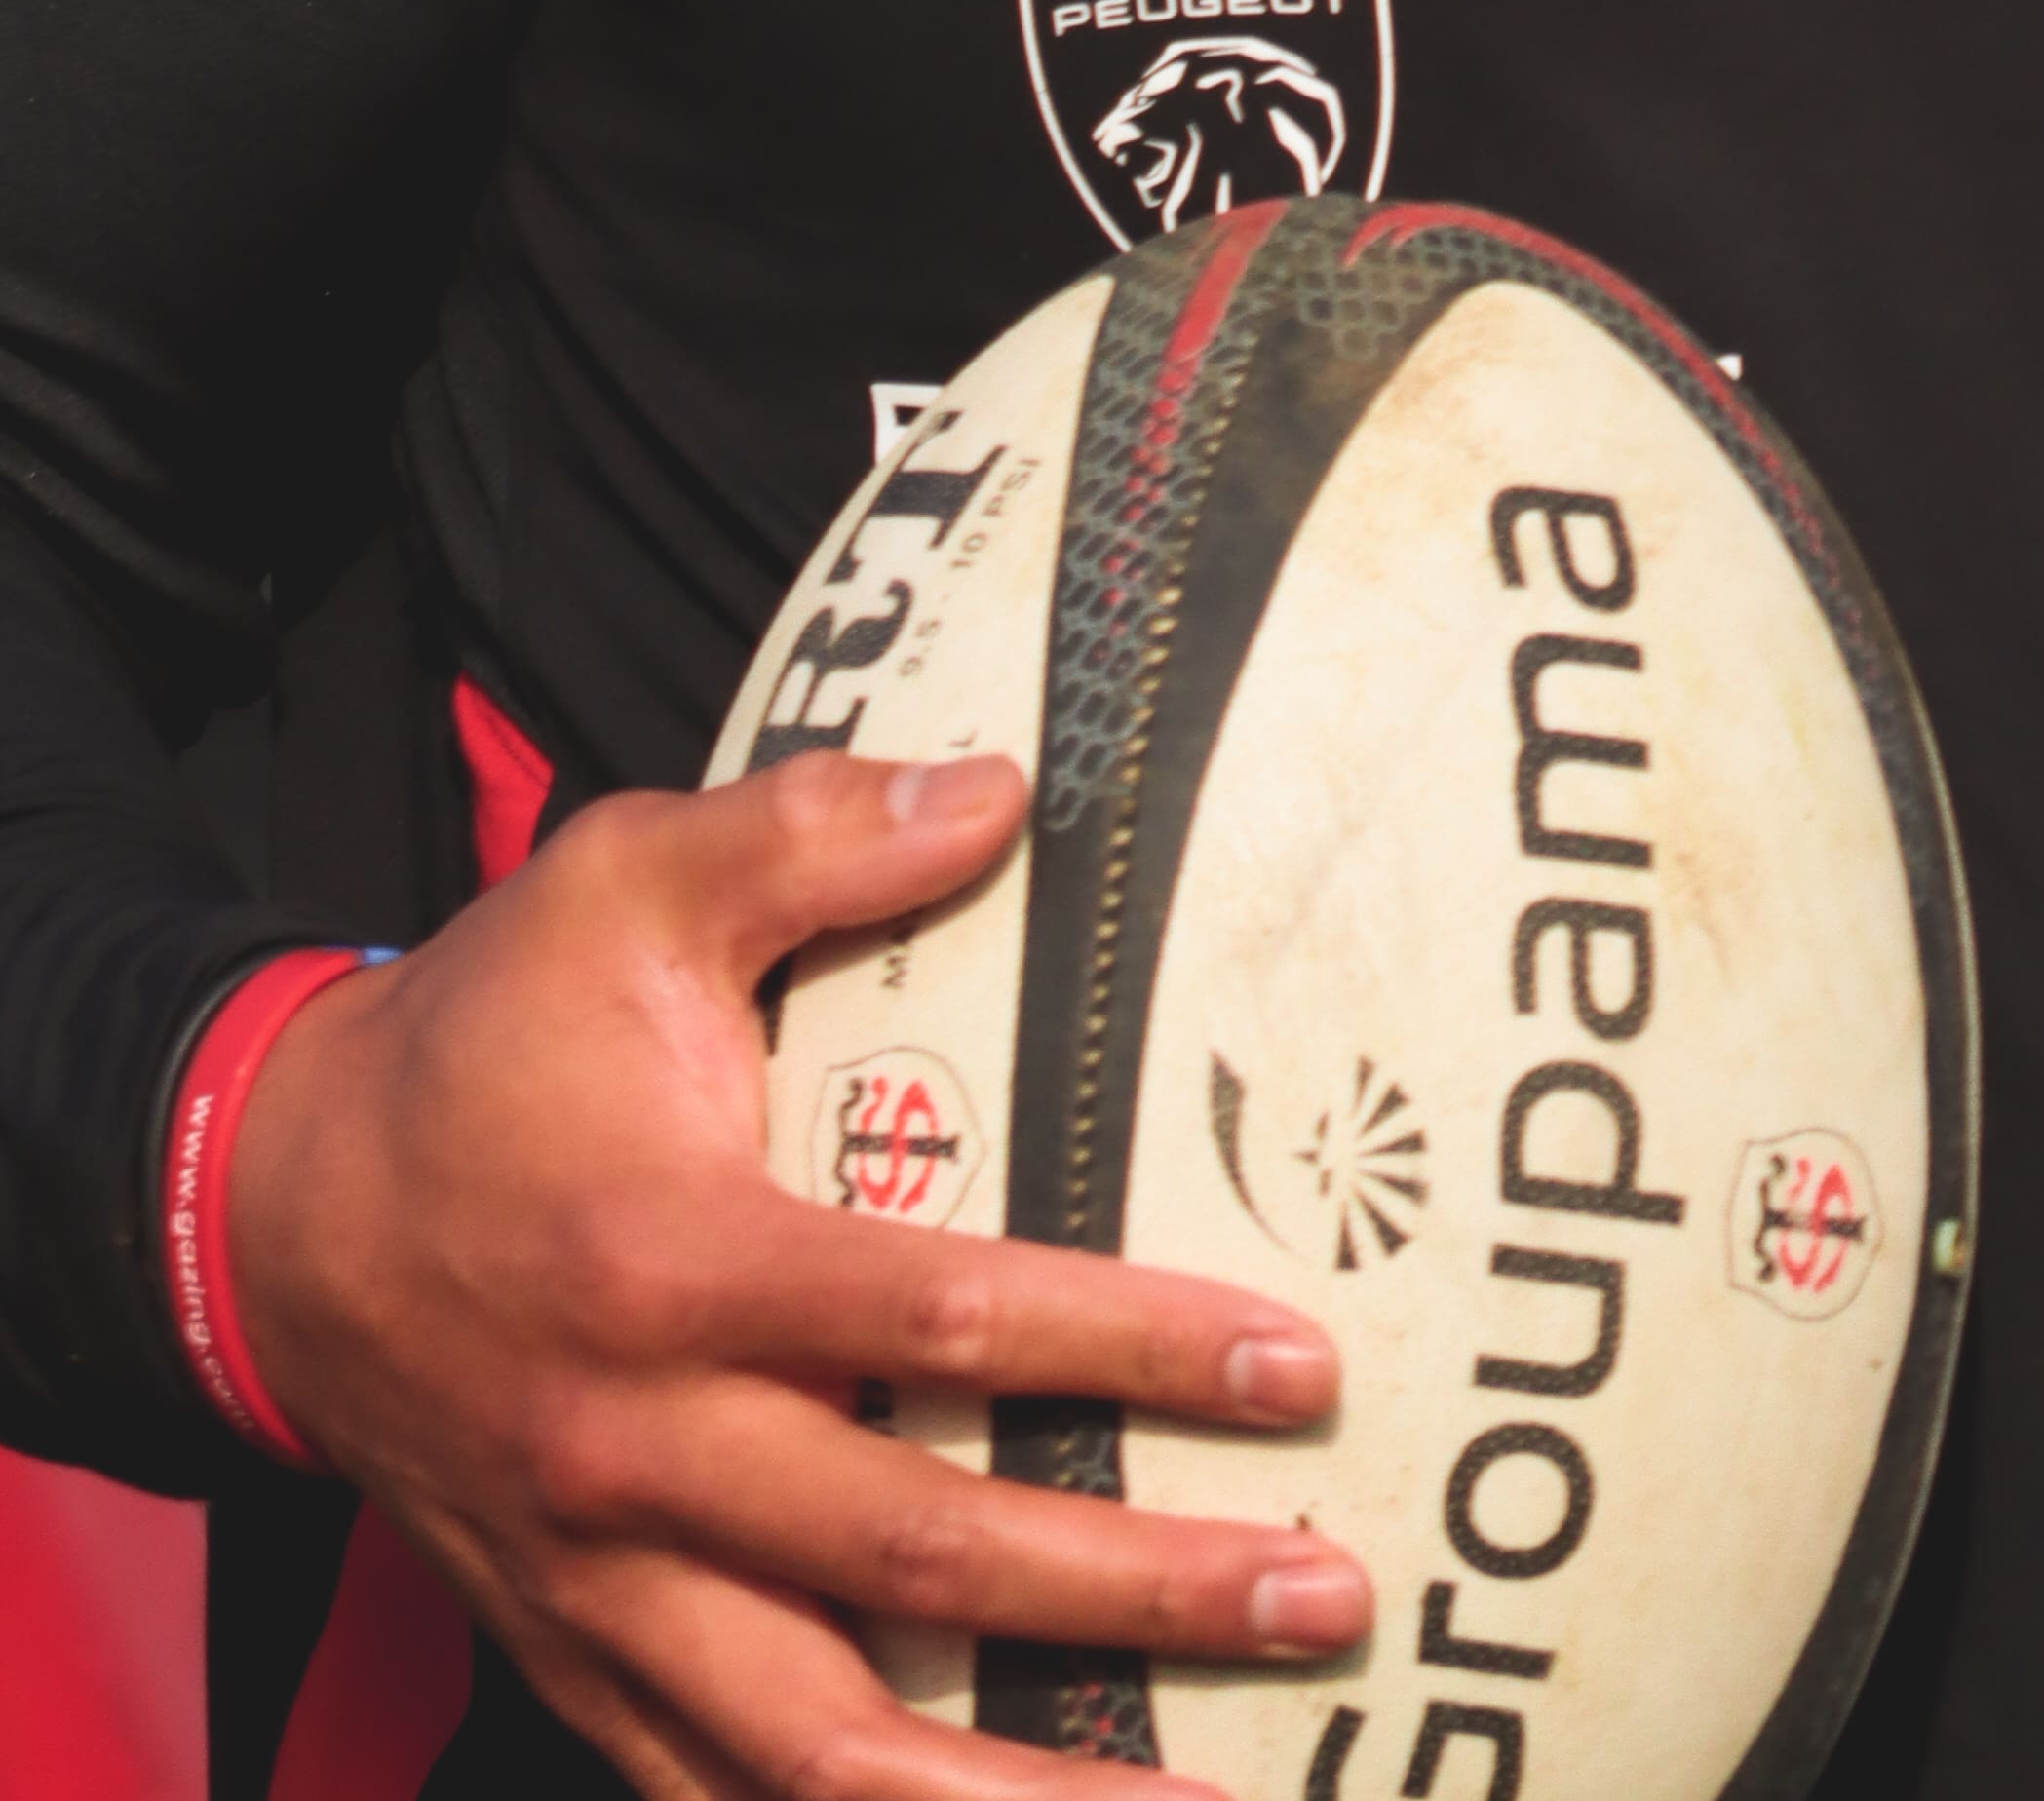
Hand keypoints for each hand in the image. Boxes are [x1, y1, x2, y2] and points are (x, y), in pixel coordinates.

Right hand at [224, 747, 1361, 1800]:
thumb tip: (1001, 792)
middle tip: (1322, 1597)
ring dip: (1014, 1799)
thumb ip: (811, 830)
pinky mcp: (574, 1660)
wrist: (270, 1218)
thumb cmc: (479, 1041)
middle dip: (1138, 1595)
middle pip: (920, 1560)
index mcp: (673, 1264)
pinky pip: (715, 1793)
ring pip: (824, 1743)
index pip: (938, 1326)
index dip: (1126, 1352)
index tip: (1293, 1370)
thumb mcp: (624, 882)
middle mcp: (642, 1454)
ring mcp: (604, 1588)